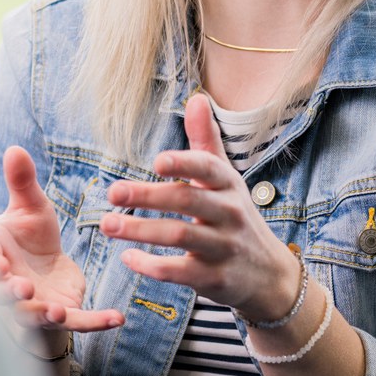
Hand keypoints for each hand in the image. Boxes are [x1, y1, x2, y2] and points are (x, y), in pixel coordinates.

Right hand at [0, 146, 124, 335]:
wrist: (46, 265)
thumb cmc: (29, 234)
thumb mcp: (29, 206)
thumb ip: (21, 182)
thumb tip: (15, 148)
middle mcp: (7, 286)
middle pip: (2, 296)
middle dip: (11, 295)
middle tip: (23, 290)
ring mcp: (32, 305)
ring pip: (32, 316)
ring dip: (42, 316)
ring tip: (56, 313)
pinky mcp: (61, 313)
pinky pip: (77, 322)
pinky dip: (95, 323)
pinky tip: (117, 318)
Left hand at [101, 93, 298, 320]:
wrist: (269, 275)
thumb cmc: (236, 215)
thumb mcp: (226, 178)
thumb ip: (206, 140)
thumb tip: (196, 97)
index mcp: (227, 184)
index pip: (208, 168)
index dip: (184, 164)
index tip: (157, 162)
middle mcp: (229, 212)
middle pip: (186, 200)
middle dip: (147, 196)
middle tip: (113, 192)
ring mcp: (223, 246)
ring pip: (179, 235)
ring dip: (140, 230)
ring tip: (106, 225)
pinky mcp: (215, 278)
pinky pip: (180, 272)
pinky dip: (152, 266)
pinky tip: (128, 258)